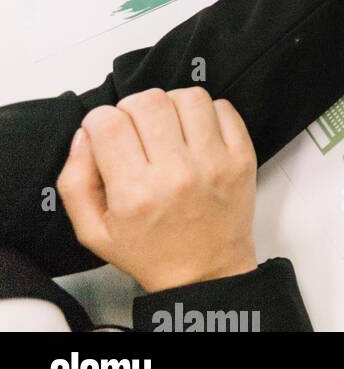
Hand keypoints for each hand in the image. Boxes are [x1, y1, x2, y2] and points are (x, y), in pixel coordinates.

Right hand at [57, 87, 257, 292]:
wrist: (205, 271)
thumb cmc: (150, 251)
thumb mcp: (93, 231)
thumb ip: (75, 181)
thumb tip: (85, 134)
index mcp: (135, 194)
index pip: (110, 124)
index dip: (99, 120)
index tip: (103, 131)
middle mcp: (177, 173)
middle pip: (149, 102)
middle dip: (131, 108)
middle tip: (133, 127)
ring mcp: (214, 162)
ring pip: (188, 97)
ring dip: (170, 104)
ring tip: (165, 126)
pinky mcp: (241, 156)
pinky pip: (223, 107)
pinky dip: (204, 111)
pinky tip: (193, 132)